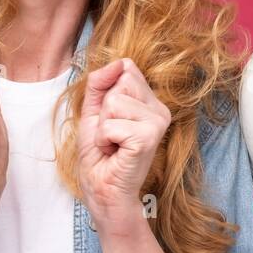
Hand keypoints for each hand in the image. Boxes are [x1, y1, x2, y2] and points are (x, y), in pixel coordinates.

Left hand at [76, 57, 171, 232]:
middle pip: (121, 82)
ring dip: (102, 128)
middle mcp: (159, 110)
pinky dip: (103, 140)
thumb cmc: (99, 156)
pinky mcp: (148, 138)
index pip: (126, 68)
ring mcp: (157, 123)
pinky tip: (114, 153)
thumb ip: (101, 83)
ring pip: (114, 102)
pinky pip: (111, 124)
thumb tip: (119, 61)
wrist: (102, 191)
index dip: (106, 92)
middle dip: (104, 110)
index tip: (109, 119)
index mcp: (150, 102)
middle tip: (110, 135)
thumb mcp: (93, 111)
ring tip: (112, 145)